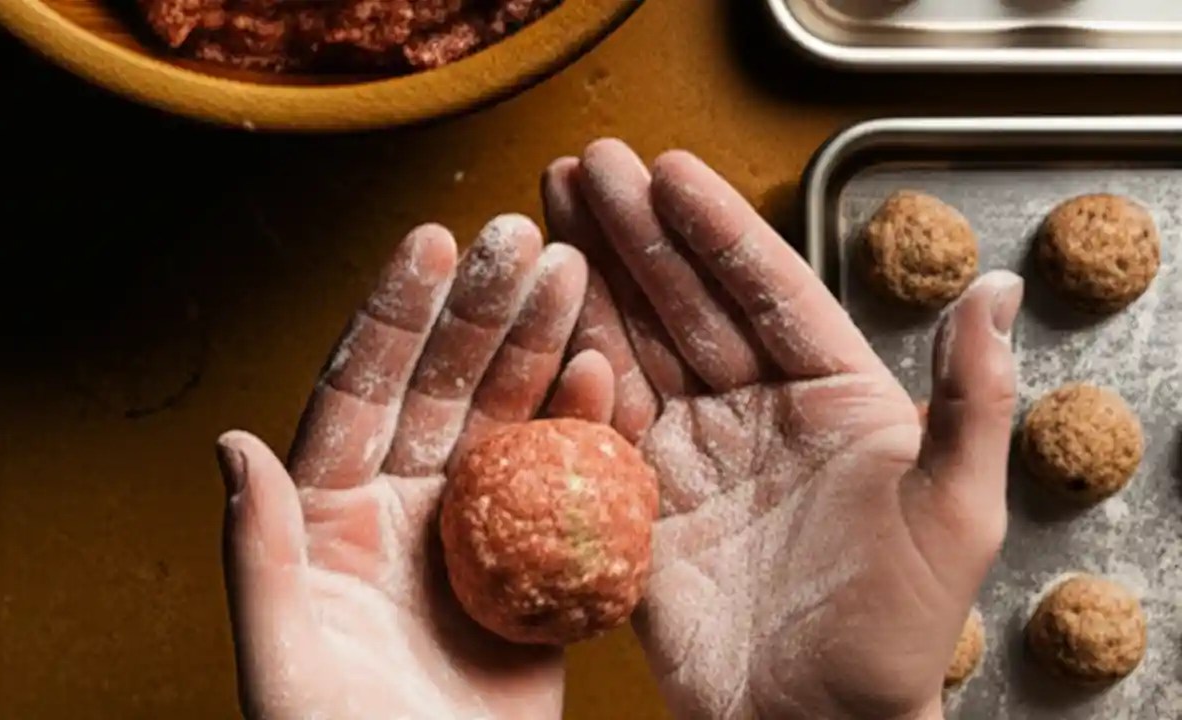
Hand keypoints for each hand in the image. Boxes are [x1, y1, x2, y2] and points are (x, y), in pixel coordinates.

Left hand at [216, 217, 615, 718]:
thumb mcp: (288, 661)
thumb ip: (261, 553)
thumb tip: (232, 444)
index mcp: (330, 514)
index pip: (361, 390)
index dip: (395, 314)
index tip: (430, 244)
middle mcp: (402, 506)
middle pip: (444, 384)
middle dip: (480, 308)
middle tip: (520, 238)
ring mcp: (475, 529)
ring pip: (509, 413)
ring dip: (539, 343)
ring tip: (572, 275)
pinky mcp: (537, 562)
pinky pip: (566, 476)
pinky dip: (589, 424)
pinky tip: (605, 370)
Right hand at [543, 140, 1023, 719]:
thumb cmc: (897, 634)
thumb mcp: (955, 513)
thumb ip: (971, 401)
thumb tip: (996, 294)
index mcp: (833, 395)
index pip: (769, 292)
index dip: (719, 229)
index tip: (672, 171)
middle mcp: (757, 410)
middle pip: (689, 303)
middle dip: (638, 231)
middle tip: (589, 165)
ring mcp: (693, 450)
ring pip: (637, 345)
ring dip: (594, 276)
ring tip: (551, 207)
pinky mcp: (640, 495)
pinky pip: (600, 419)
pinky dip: (571, 363)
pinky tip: (541, 308)